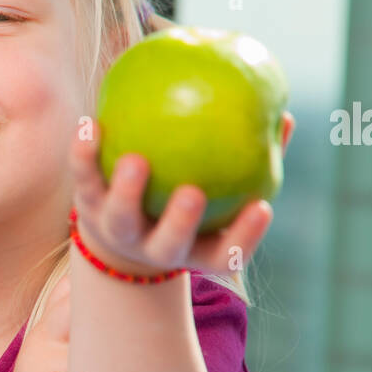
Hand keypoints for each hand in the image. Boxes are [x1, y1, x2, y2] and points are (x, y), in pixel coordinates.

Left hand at [68, 112, 294, 277]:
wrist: (117, 230)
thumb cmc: (184, 201)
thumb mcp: (219, 190)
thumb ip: (250, 160)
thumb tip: (287, 116)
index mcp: (192, 250)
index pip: (224, 255)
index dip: (244, 239)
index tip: (264, 209)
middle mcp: (154, 246)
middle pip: (167, 246)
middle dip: (180, 223)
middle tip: (193, 194)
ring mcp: (117, 229)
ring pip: (119, 218)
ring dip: (126, 191)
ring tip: (135, 160)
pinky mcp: (87, 204)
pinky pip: (84, 176)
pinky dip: (85, 152)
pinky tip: (91, 122)